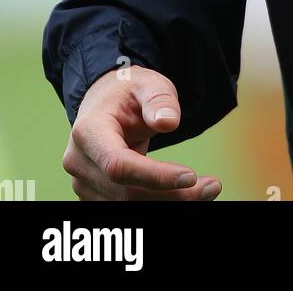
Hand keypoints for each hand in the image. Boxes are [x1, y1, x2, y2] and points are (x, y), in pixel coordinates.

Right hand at [63, 65, 222, 200]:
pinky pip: (128, 208)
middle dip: (172, 195)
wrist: (106, 103)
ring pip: (128, 206)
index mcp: (88, 132)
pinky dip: (159, 203)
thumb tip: (169, 123)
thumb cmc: (129, 92)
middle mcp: (79, 163)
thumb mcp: (148, 84)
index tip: (190, 176)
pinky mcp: (96, 196)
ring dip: (170, 203)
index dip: (154, 176)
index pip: (118, 165)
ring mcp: (84, 184)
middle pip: (126, 193)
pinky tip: (185, 196)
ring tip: (207, 190)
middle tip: (212, 187)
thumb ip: (159, 99)